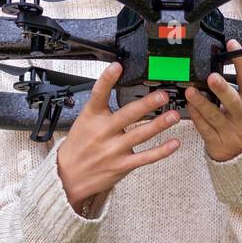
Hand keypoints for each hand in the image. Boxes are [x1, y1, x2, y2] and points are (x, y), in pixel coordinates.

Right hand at [57, 62, 180, 212]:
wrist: (67, 176)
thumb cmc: (79, 145)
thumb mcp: (84, 120)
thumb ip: (102, 105)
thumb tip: (119, 83)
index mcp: (92, 116)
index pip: (98, 94)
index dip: (107, 79)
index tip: (117, 66)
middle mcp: (103, 132)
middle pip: (127, 115)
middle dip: (146, 104)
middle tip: (162, 95)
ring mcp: (113, 149)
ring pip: (140, 135)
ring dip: (159, 125)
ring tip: (174, 115)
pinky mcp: (122, 165)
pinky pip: (144, 157)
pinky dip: (161, 151)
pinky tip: (174, 143)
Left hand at [185, 38, 241, 161]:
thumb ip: (239, 90)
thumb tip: (222, 65)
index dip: (241, 62)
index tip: (233, 45)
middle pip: (232, 101)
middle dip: (222, 89)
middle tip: (212, 77)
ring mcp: (230, 132)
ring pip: (214, 116)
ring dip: (201, 103)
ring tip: (190, 91)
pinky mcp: (218, 144)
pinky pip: (204, 129)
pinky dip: (196, 117)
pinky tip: (189, 106)